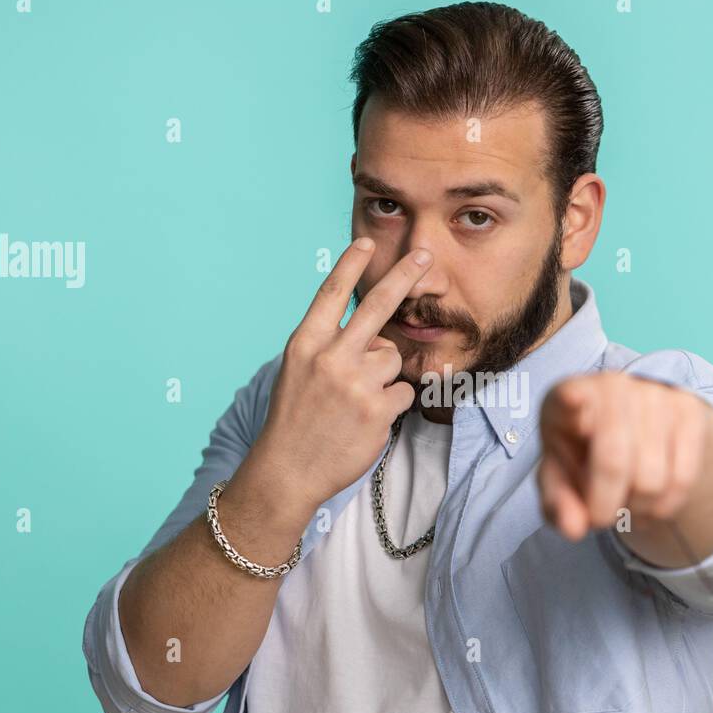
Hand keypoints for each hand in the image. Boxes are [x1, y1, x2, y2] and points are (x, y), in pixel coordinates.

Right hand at [248, 238, 433, 509]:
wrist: (287, 470)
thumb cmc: (294, 421)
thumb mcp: (297, 373)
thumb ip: (329, 347)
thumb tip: (374, 334)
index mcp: (306, 344)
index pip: (331, 294)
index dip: (350, 265)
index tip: (365, 241)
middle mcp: (330, 357)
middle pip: (377, 307)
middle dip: (405, 276)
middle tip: (425, 256)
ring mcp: (355, 383)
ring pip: (393, 359)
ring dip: (384, 376)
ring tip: (359, 400)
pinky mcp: (377, 410)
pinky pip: (403, 391)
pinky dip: (392, 403)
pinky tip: (368, 419)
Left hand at [537, 371, 712, 544]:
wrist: (630, 433)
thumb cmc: (581, 457)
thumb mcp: (559, 481)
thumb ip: (557, 504)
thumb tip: (573, 529)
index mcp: (564, 397)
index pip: (568, 395)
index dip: (571, 401)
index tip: (571, 403)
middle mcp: (610, 386)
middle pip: (613, 462)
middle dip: (604, 508)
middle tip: (600, 519)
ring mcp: (654, 394)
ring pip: (651, 480)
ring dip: (635, 509)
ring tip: (624, 502)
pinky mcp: (689, 411)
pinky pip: (683, 479)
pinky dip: (663, 507)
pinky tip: (648, 503)